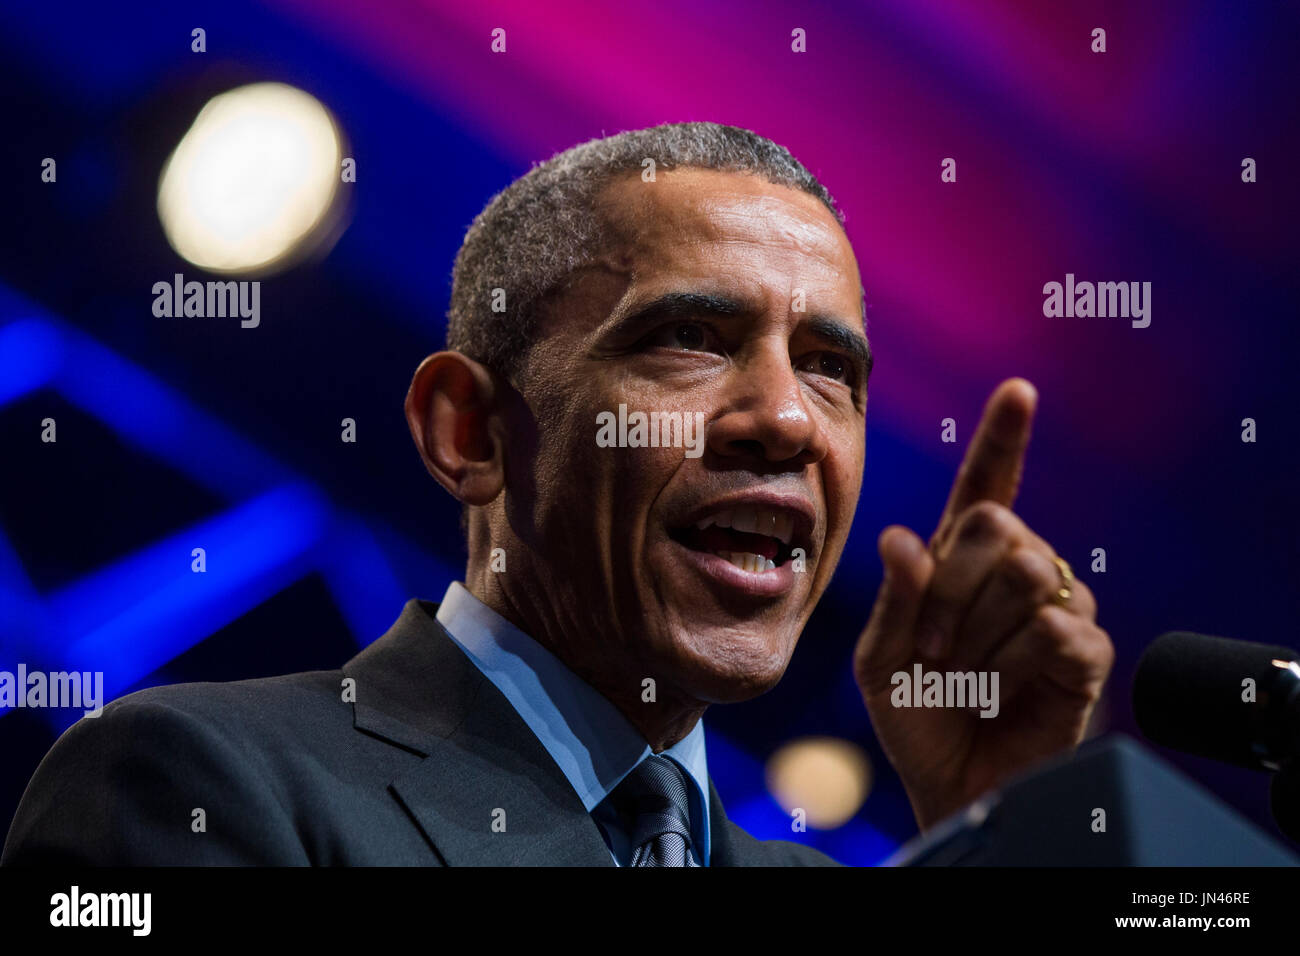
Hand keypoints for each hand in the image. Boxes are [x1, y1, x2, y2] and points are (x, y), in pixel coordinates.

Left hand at [852, 378, 1113, 830]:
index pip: (986, 486)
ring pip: (1027, 573)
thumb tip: (902, 536)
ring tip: (963, 675)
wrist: (947, 781)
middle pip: (998, 526)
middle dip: (951, 589)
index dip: (1002, 438)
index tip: (1018, 390)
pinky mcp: (1086, 651)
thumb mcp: (880, 657)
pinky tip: (999, 694)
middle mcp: (1016, 570)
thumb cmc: (915, 713)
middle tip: (931, 649)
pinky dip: (1007, 668)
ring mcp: (1057, 607)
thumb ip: (894, 598)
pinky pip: (1053, 629)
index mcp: (961, 559)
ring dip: (976, 635)